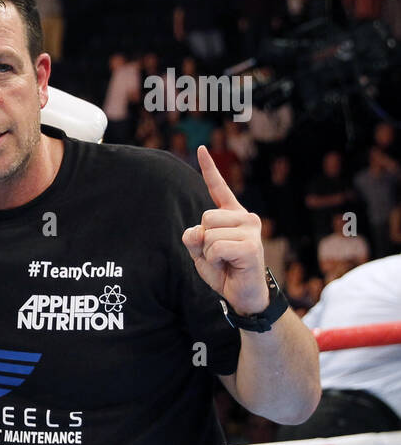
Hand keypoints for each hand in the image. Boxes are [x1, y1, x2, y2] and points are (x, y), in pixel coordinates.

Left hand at [182, 146, 268, 314]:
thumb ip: (194, 238)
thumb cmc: (224, 271)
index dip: (210, 169)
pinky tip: (230, 266)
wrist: (243, 295)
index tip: (202, 149)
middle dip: (202, 240)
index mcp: (233, 216)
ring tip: (224, 262)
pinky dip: (214, 261)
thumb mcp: (201, 253)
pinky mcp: (251, 247)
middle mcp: (246, 218)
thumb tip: (195, 232)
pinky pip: (215, 248)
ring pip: (208, 234)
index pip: (219, 189)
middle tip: (217, 256)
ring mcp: (251, 231)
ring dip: (208, 254)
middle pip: (205, 217)